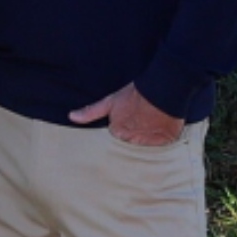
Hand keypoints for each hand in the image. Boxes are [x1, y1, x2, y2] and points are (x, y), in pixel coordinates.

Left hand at [68, 82, 182, 146]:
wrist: (161, 90)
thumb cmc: (135, 94)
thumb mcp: (110, 101)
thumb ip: (91, 112)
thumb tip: (72, 116)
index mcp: (117, 132)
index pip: (117, 137)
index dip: (122, 128)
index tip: (128, 121)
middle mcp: (131, 141)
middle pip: (130, 144)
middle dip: (133, 136)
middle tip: (141, 122)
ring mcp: (148, 143)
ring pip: (144, 147)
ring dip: (147, 139)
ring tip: (151, 124)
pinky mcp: (164, 143)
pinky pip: (161, 147)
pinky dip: (161, 140)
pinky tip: (161, 128)